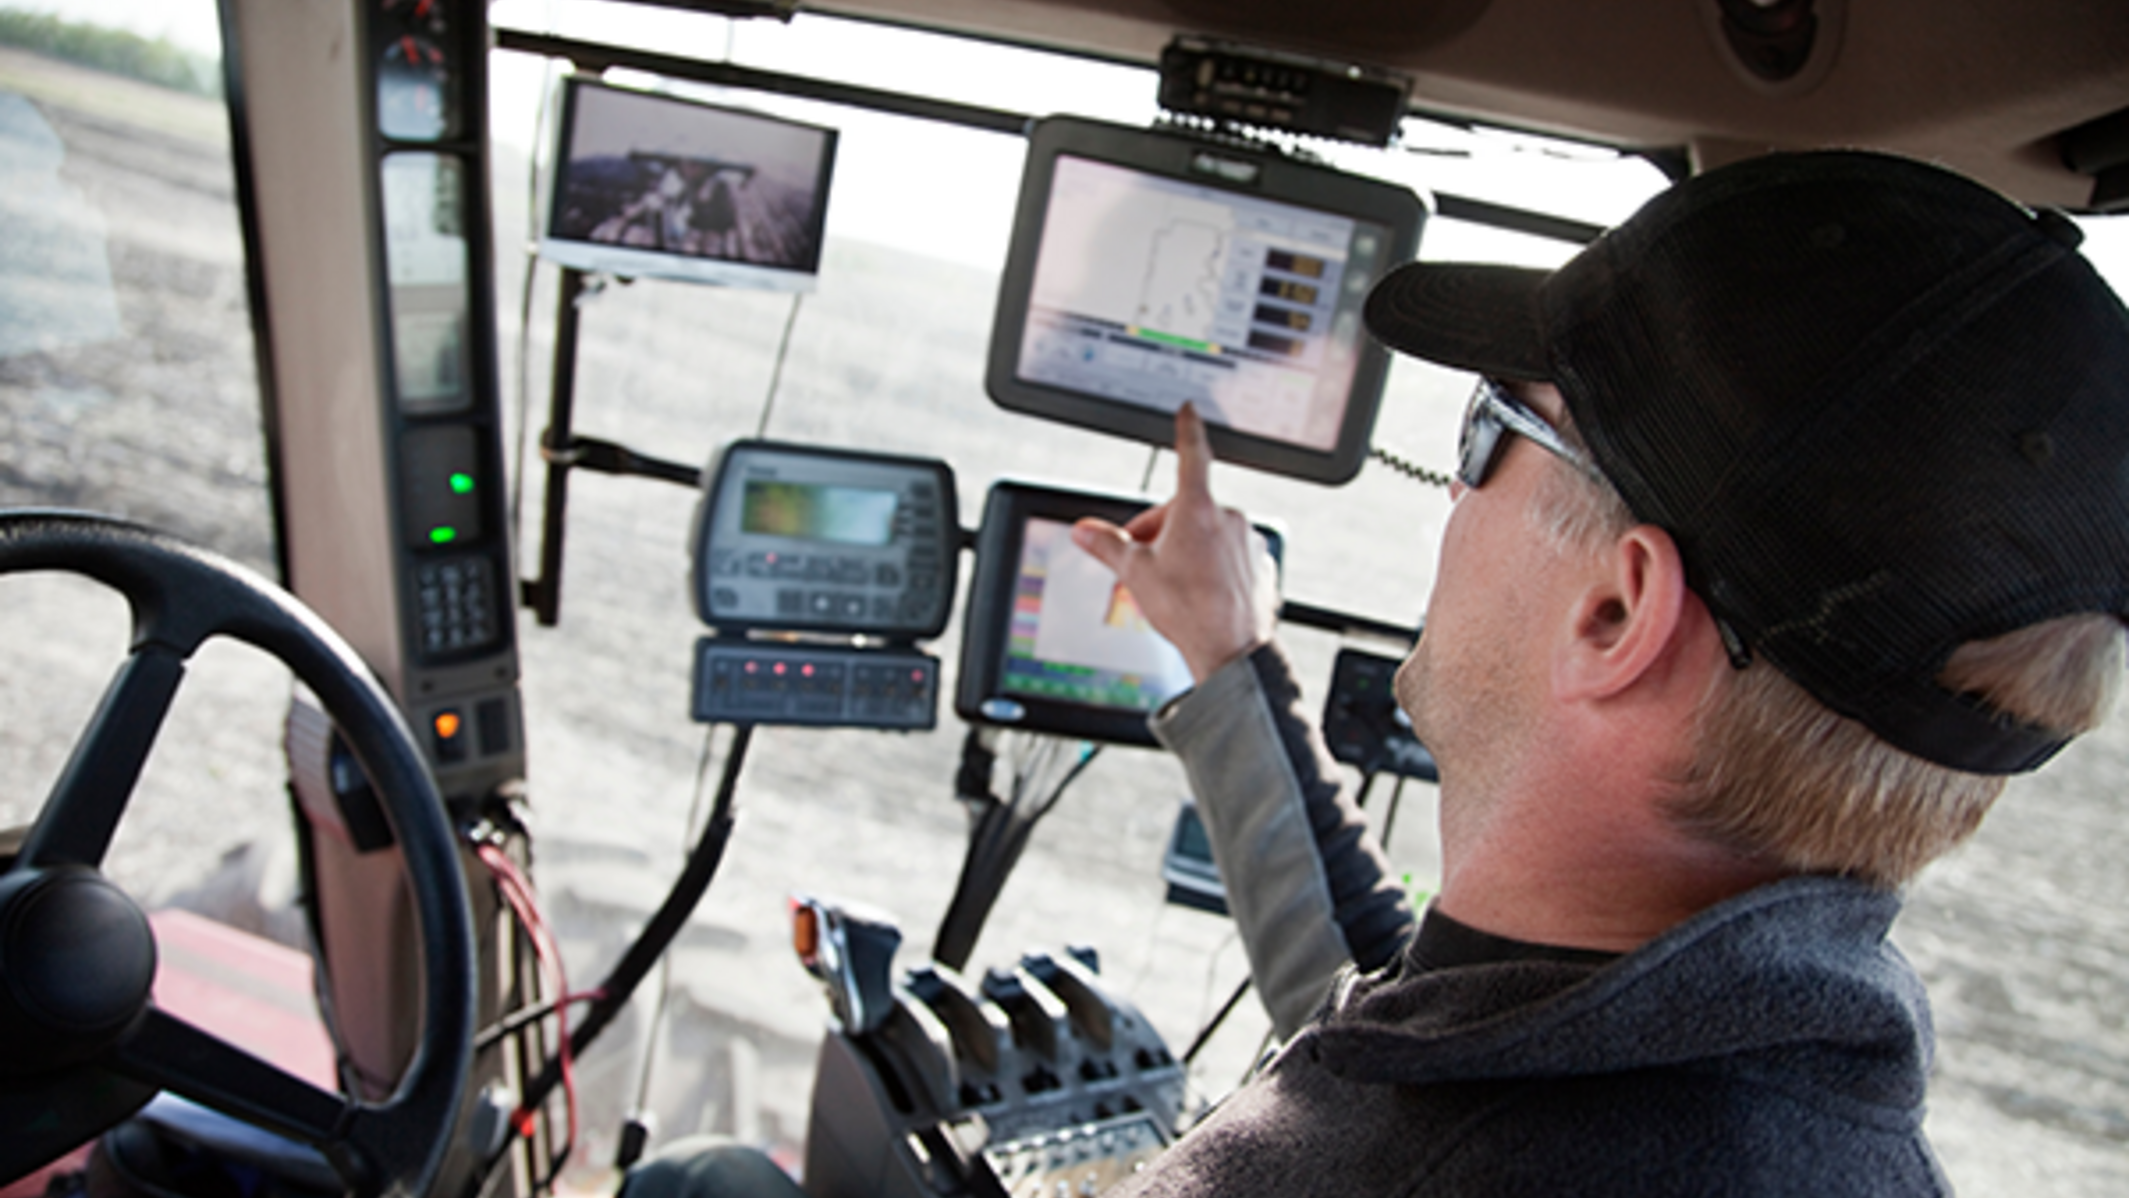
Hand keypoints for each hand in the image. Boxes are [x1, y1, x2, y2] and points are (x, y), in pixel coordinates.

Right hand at [1071, 405, 1279, 682]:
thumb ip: (1108, 545)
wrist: (1230, 650)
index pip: (1191, 454)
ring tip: (1171, 584)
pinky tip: (1197, 592)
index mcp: (1197, 509)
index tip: (1188, 411)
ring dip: (1185, 548)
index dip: (1186, 429)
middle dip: (1161, 529)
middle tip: (1143, 562)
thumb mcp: (1135, 573)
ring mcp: (1247, 541)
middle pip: (1186, 509)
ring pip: (1207, 533)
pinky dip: (1210, 566)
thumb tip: (1084, 531)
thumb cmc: (1188, 611)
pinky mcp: (1259, 563)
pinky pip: (1227, 554)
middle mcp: (1228, 518)